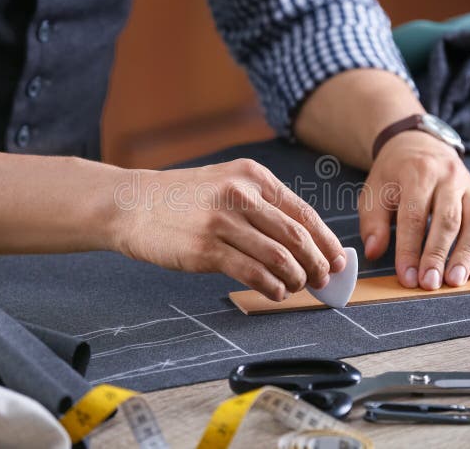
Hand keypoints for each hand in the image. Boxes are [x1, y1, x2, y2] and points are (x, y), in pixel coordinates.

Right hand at [112, 159, 346, 300]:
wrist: (131, 204)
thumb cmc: (182, 199)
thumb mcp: (225, 183)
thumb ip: (261, 206)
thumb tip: (303, 239)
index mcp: (251, 176)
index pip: (302, 211)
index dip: (325, 240)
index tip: (338, 259)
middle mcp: (240, 195)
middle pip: (296, 235)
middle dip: (317, 262)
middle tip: (324, 279)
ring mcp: (222, 222)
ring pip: (278, 256)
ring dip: (297, 278)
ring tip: (299, 287)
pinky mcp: (205, 249)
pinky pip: (252, 273)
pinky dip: (272, 287)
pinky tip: (276, 292)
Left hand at [358, 131, 469, 289]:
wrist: (418, 145)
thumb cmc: (394, 175)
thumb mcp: (374, 192)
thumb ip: (373, 222)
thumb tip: (373, 252)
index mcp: (418, 173)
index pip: (414, 216)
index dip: (410, 250)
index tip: (406, 277)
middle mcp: (448, 177)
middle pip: (447, 220)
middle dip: (438, 254)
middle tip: (430, 283)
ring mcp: (469, 187)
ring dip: (466, 255)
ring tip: (456, 281)